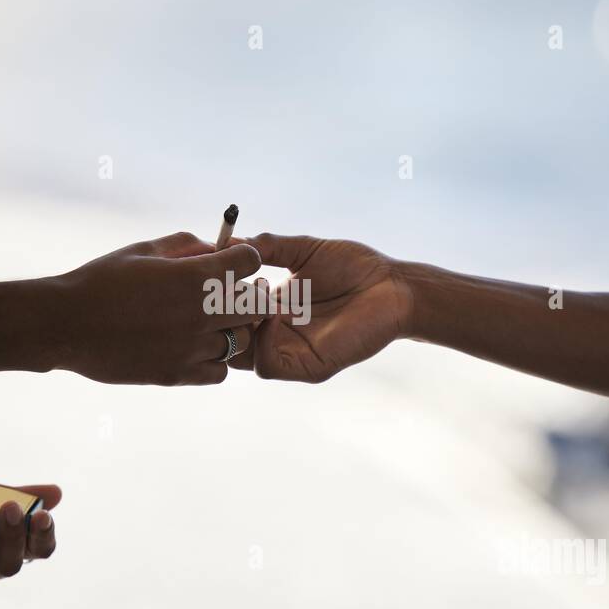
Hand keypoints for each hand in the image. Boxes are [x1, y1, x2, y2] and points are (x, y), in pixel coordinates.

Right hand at [52, 232, 259, 384]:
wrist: (65, 325)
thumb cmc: (101, 281)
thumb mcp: (142, 250)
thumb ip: (184, 245)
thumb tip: (213, 247)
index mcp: (195, 276)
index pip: (252, 262)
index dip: (243, 258)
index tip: (229, 262)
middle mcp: (201, 313)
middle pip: (257, 305)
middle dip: (246, 295)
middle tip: (225, 294)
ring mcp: (192, 348)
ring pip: (241, 341)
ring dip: (229, 329)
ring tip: (204, 323)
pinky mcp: (177, 375)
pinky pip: (219, 372)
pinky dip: (213, 360)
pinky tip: (192, 348)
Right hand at [230, 234, 412, 382]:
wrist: (393, 285)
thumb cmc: (355, 267)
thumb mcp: (303, 249)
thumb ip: (267, 245)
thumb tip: (226, 242)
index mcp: (270, 308)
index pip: (226, 312)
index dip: (215, 295)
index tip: (214, 269)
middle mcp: (276, 333)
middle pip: (226, 337)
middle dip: (218, 313)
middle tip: (227, 285)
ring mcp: (290, 352)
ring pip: (240, 357)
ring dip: (237, 328)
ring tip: (251, 296)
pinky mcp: (308, 366)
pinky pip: (267, 366)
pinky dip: (260, 344)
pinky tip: (271, 313)